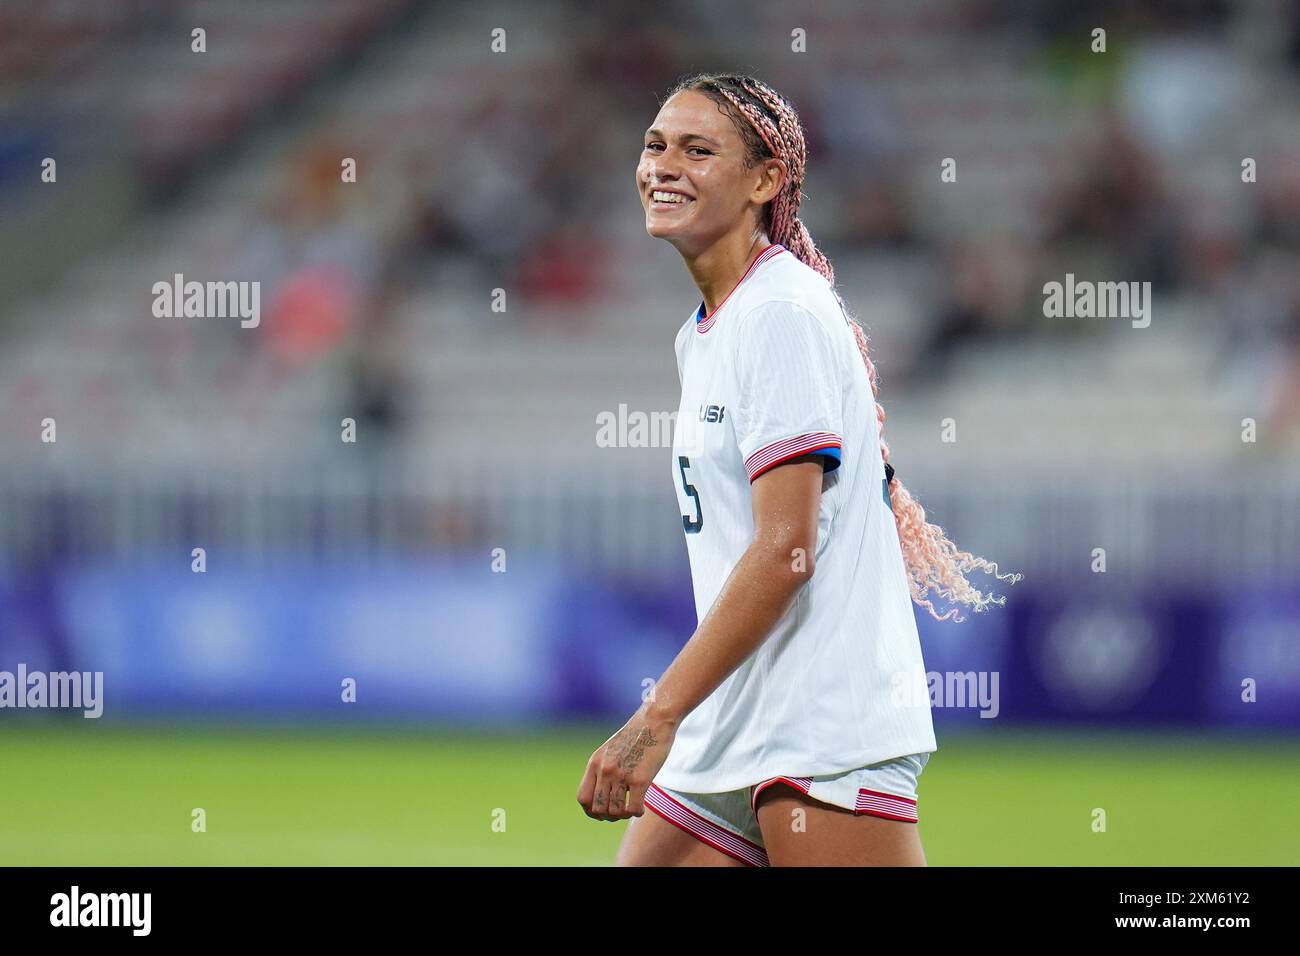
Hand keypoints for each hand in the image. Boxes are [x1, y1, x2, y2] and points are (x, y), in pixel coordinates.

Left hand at [576, 702, 675, 820]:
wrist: (654, 720)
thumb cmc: (636, 736)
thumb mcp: (610, 751)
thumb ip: (603, 769)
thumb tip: (603, 793)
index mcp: (595, 763)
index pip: (583, 798)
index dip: (591, 811)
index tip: (602, 812)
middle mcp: (604, 770)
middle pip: (597, 808)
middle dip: (608, 816)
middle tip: (620, 812)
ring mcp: (621, 775)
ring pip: (615, 812)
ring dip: (623, 815)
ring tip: (632, 808)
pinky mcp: (640, 779)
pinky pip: (632, 809)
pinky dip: (637, 813)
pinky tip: (642, 807)